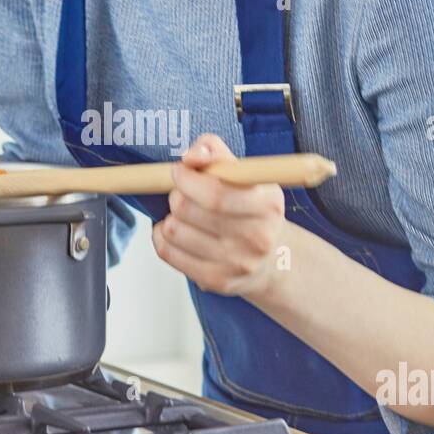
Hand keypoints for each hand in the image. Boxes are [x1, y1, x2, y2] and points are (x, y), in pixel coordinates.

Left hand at [152, 132, 286, 297]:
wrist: (272, 259)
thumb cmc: (252, 209)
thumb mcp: (246, 175)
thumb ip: (217, 152)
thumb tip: (191, 156)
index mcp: (267, 204)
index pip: (216, 193)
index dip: (187, 179)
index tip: (179, 170)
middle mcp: (256, 237)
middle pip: (189, 209)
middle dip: (176, 194)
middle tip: (181, 192)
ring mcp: (237, 263)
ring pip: (174, 230)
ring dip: (170, 216)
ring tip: (182, 214)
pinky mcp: (217, 281)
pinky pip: (168, 253)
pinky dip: (161, 236)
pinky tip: (174, 231)